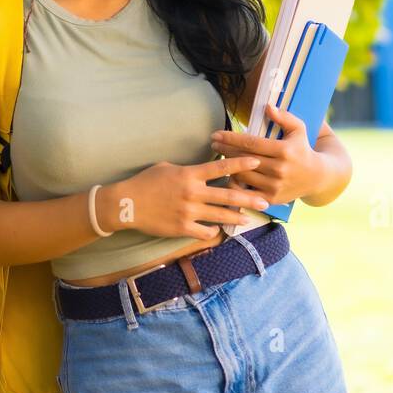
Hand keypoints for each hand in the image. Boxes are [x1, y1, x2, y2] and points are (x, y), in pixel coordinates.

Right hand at [100, 155, 271, 241]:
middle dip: (248, 198)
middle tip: (264, 200)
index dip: (240, 164)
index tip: (257, 161)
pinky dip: (212, 231)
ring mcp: (188, 212)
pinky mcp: (182, 228)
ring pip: (219, 215)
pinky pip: (204, 231)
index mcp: (190, 174)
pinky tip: (217, 230)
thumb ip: (188, 169)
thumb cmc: (146, 182)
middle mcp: (193, 193)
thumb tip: (201, 168)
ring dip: (236, 218)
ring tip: (247, 219)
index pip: (221, 167)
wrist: (127, 204)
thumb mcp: (167, 167)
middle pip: (227, 195)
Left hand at [210, 102, 325, 206]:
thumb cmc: (303, 148)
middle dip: (225, 150)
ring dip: (229, 166)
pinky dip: (235, 184)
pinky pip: (246, 192)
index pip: (251, 143)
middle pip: (244, 159)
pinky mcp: (272, 199)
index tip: (216, 134)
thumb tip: (267, 106)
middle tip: (213, 143)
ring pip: (243, 175)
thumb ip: (283, 117)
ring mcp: (275, 186)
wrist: (317, 177)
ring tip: (221, 156)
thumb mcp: (298, 129)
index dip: (231, 138)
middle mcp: (279, 170)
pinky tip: (228, 175)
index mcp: (285, 151)